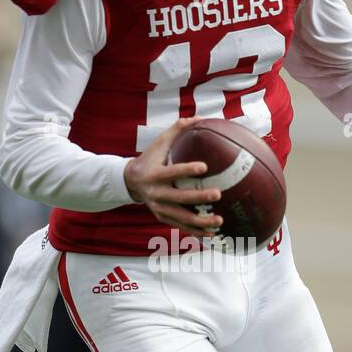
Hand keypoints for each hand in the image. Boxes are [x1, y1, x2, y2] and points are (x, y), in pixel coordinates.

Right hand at [124, 117, 222, 236]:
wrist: (131, 181)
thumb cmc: (151, 158)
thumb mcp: (160, 143)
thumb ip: (178, 129)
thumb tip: (200, 118)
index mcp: (155, 174)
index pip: (172, 172)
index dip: (187, 170)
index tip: (204, 167)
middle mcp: (156, 193)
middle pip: (179, 198)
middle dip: (198, 197)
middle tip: (218, 194)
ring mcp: (159, 208)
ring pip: (181, 217)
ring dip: (201, 221)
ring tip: (220, 220)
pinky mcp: (162, 217)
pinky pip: (181, 226)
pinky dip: (196, 231)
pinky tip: (213, 233)